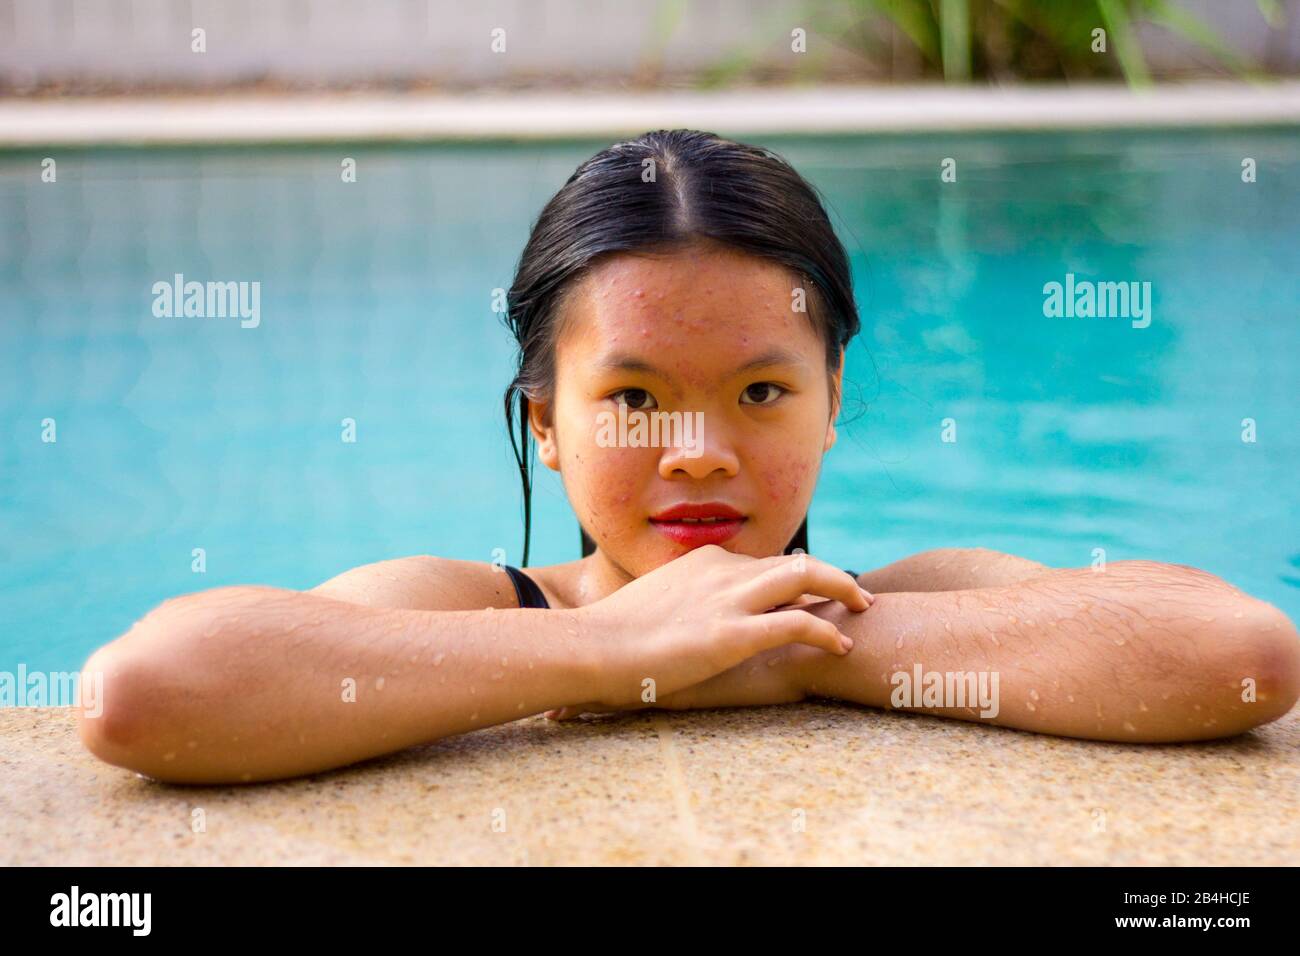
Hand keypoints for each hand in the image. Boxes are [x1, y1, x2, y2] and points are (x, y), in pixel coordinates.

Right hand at [563, 545, 871, 713]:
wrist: (595, 647)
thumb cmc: (614, 636)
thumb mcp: (653, 606)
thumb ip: (679, 603)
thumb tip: (682, 618)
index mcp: (705, 562)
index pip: (763, 562)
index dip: (793, 576)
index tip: (812, 590)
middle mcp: (723, 571)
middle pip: (795, 561)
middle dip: (832, 575)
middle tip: (857, 594)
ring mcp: (731, 600)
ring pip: (806, 577)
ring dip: (842, 590)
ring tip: (863, 609)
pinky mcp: (734, 633)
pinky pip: (797, 623)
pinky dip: (826, 631)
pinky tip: (841, 645)